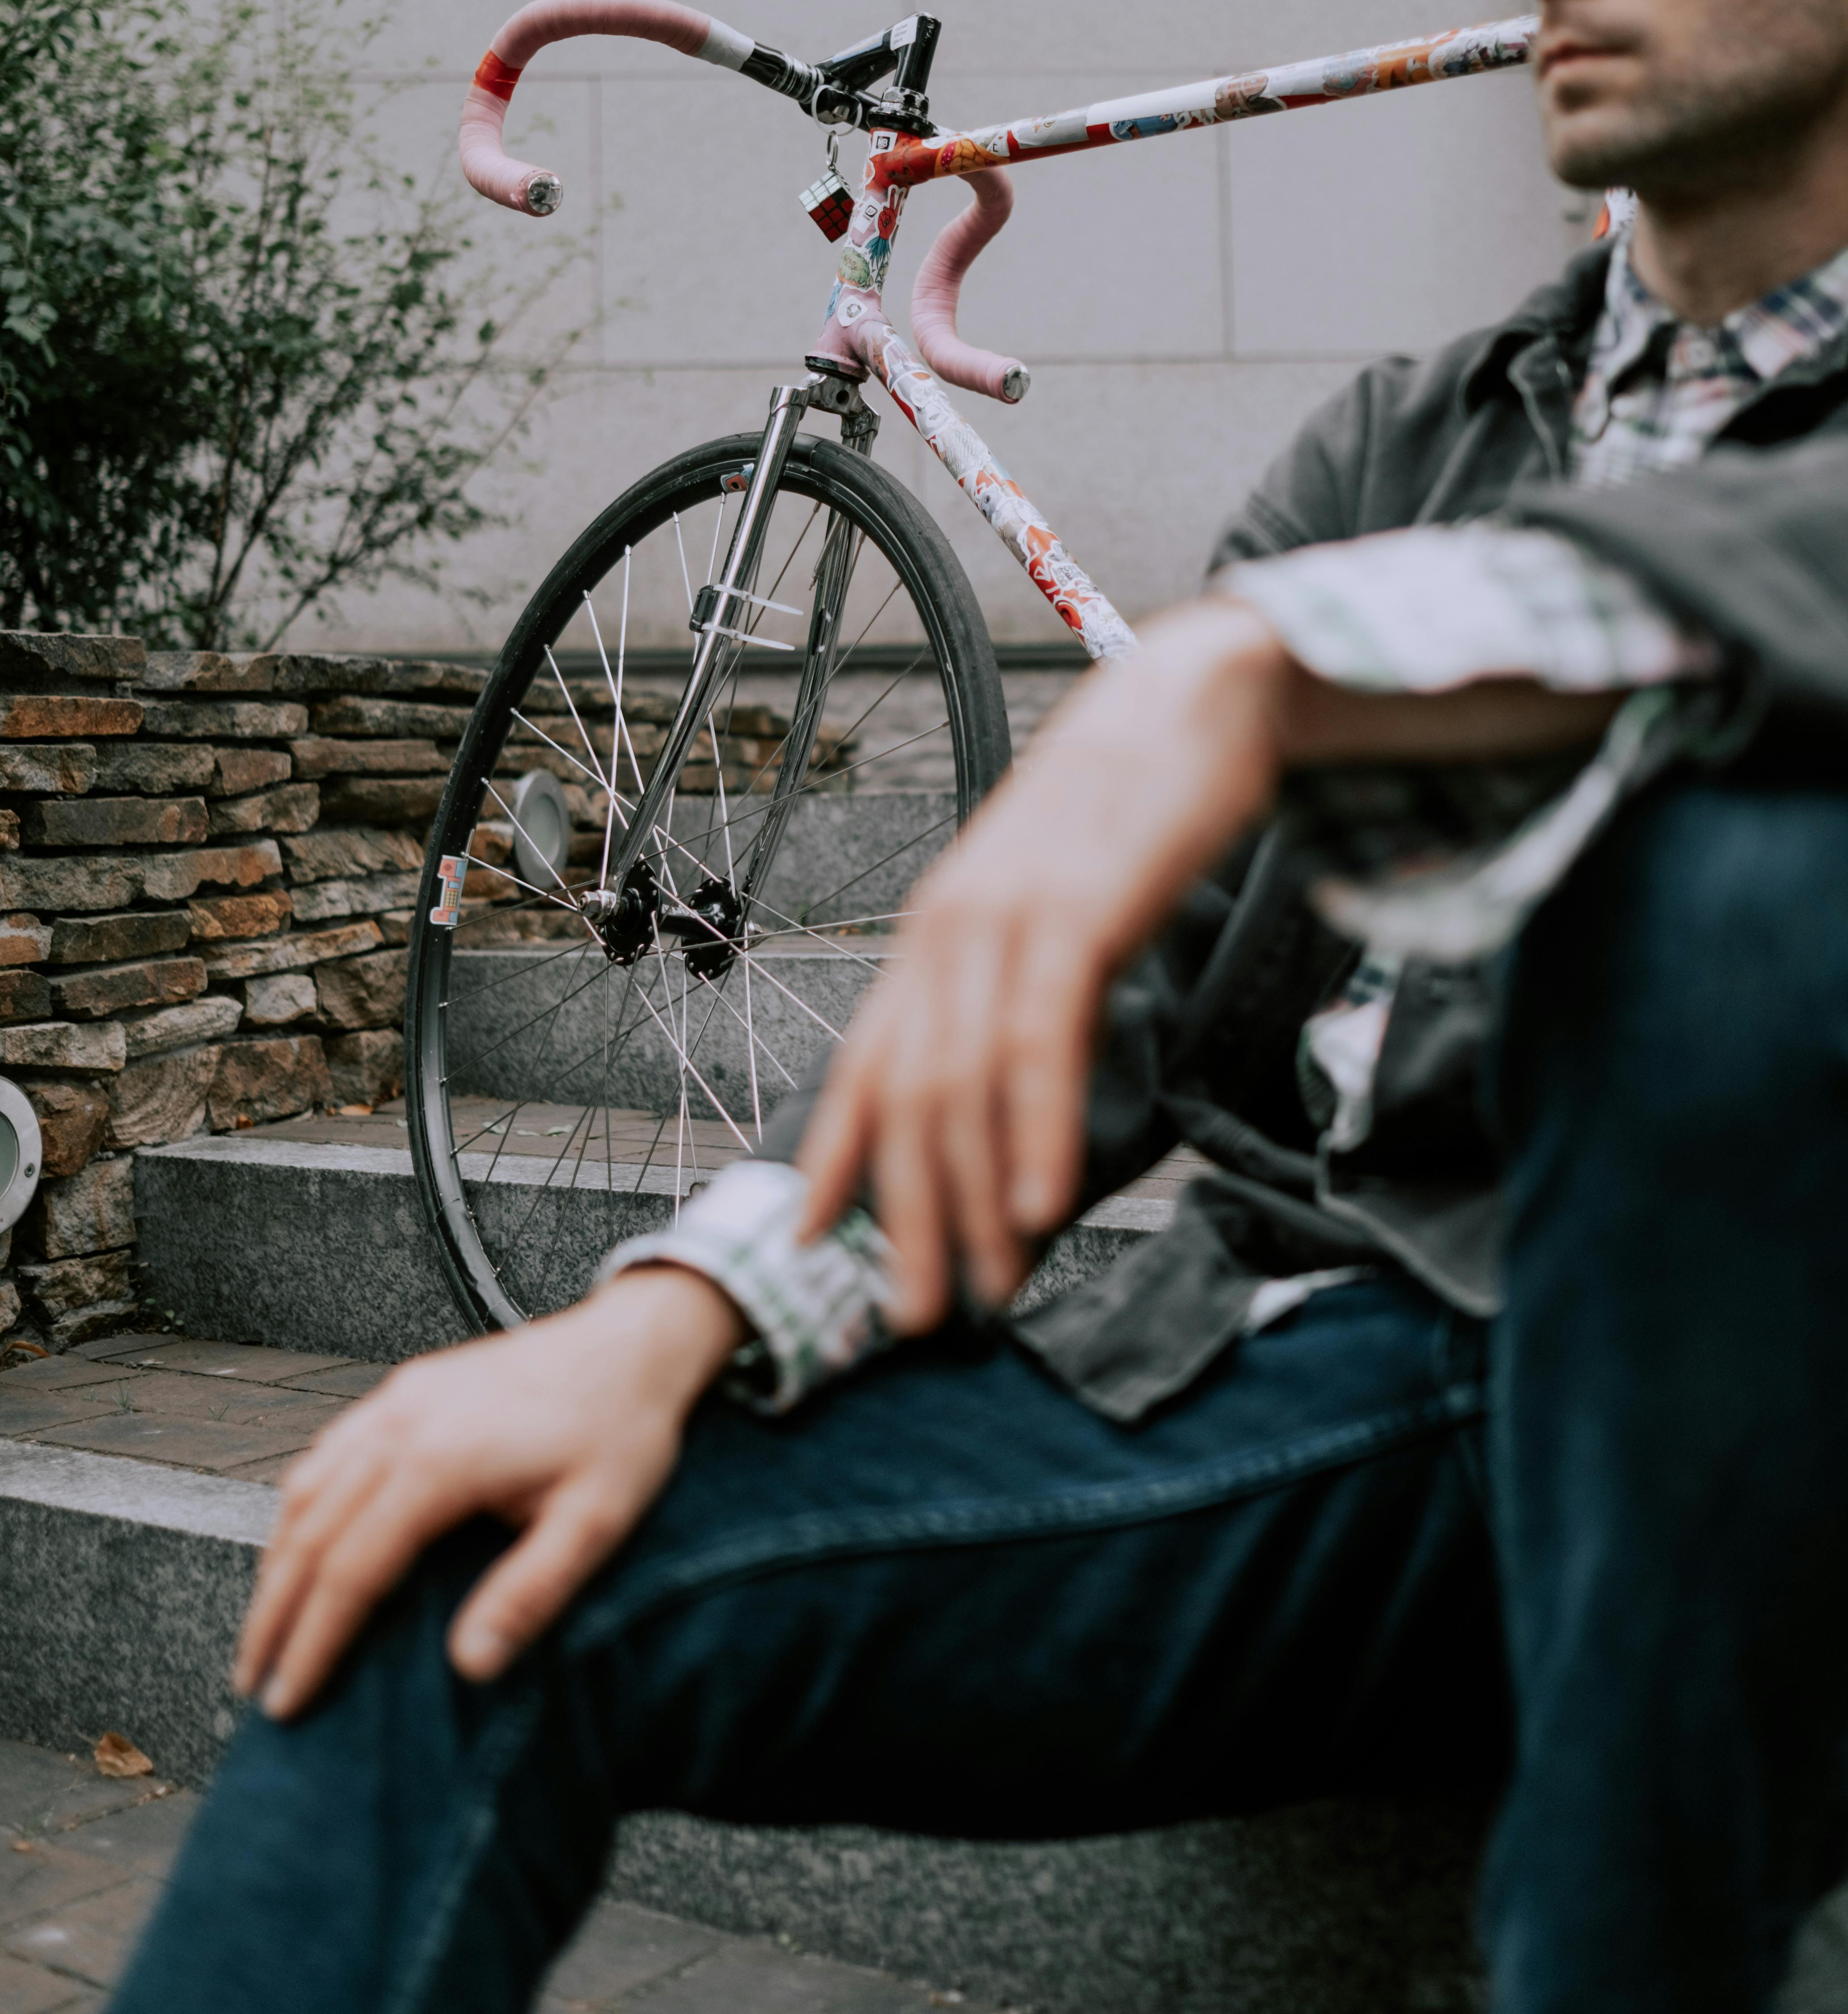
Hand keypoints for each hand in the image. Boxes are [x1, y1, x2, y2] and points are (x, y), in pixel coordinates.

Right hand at [234, 1266, 742, 1719]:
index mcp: (440, 1461)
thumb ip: (530, 1594)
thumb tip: (469, 1669)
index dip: (314, 1643)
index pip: (351, 1571)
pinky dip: (300, 1509)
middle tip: (254, 1685)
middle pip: (309, 1533)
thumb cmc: (623, 1430)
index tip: (288, 1702)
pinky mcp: (406, 1388)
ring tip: (267, 1631)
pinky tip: (301, 1546)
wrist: (636, 1340)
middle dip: (274, 1617)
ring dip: (278, 1563)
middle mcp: (401, 1423)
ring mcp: (397, 1399)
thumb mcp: (598, 1521)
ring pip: (305, 1489)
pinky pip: (328, 1452)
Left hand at [797, 599, 1297, 1330]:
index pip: (865, 1062)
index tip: (817, 1245)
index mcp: (937, 930)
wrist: (1197, 699)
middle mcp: (950, 927)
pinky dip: (1037, 1130)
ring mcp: (1007, 919)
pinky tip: (1043, 1203)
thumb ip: (1018, 976)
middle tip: (918, 1314)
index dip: (834, 1157)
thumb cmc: (1129, 809)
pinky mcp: (1075, 913)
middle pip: (907, 1096)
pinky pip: (1041, 1042)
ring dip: (972, 1201)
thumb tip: (1009, 1065)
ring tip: (988, 1289)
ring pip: (965, 1083)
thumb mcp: (1052, 899)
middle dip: (906, 1217)